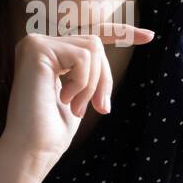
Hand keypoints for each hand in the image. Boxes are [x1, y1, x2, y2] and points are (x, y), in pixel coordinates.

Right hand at [0, 22, 154, 175]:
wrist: (32, 149)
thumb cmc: (53, 130)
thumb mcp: (81, 95)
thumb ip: (90, 72)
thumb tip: (104, 57)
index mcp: (48, 54)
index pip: (89, 36)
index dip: (120, 33)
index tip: (149, 37)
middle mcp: (37, 43)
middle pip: (95, 42)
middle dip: (103, 78)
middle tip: (98, 108)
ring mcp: (35, 43)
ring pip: (92, 47)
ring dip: (91, 84)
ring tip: (74, 107)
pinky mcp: (36, 48)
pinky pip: (83, 55)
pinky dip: (83, 82)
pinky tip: (64, 99)